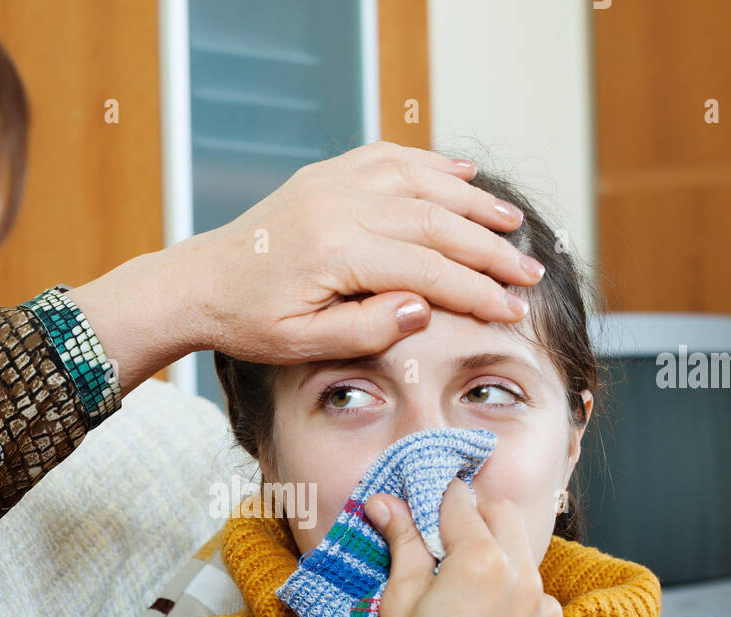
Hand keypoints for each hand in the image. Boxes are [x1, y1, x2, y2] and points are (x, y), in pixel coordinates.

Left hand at [68, 142, 544, 395]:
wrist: (201, 283)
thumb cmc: (249, 322)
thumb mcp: (303, 345)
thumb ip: (367, 329)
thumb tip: (425, 308)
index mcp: (337, 252)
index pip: (429, 270)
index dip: (478, 292)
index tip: (513, 310)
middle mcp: (340, 205)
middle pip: (437, 222)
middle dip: (490, 249)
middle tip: (529, 273)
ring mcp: (334, 183)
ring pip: (422, 182)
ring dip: (473, 201)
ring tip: (513, 223)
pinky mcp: (327, 175)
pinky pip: (390, 158)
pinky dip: (431, 165)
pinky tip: (462, 175)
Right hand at [364, 481, 573, 616]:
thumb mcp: (399, 604)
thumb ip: (402, 546)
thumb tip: (385, 503)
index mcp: (480, 560)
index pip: (460, 502)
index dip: (437, 502)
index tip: (424, 512)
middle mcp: (524, 578)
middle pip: (502, 517)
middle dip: (475, 523)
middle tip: (445, 552)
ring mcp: (548, 611)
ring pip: (524, 562)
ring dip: (498, 566)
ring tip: (467, 607)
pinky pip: (539, 606)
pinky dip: (517, 609)